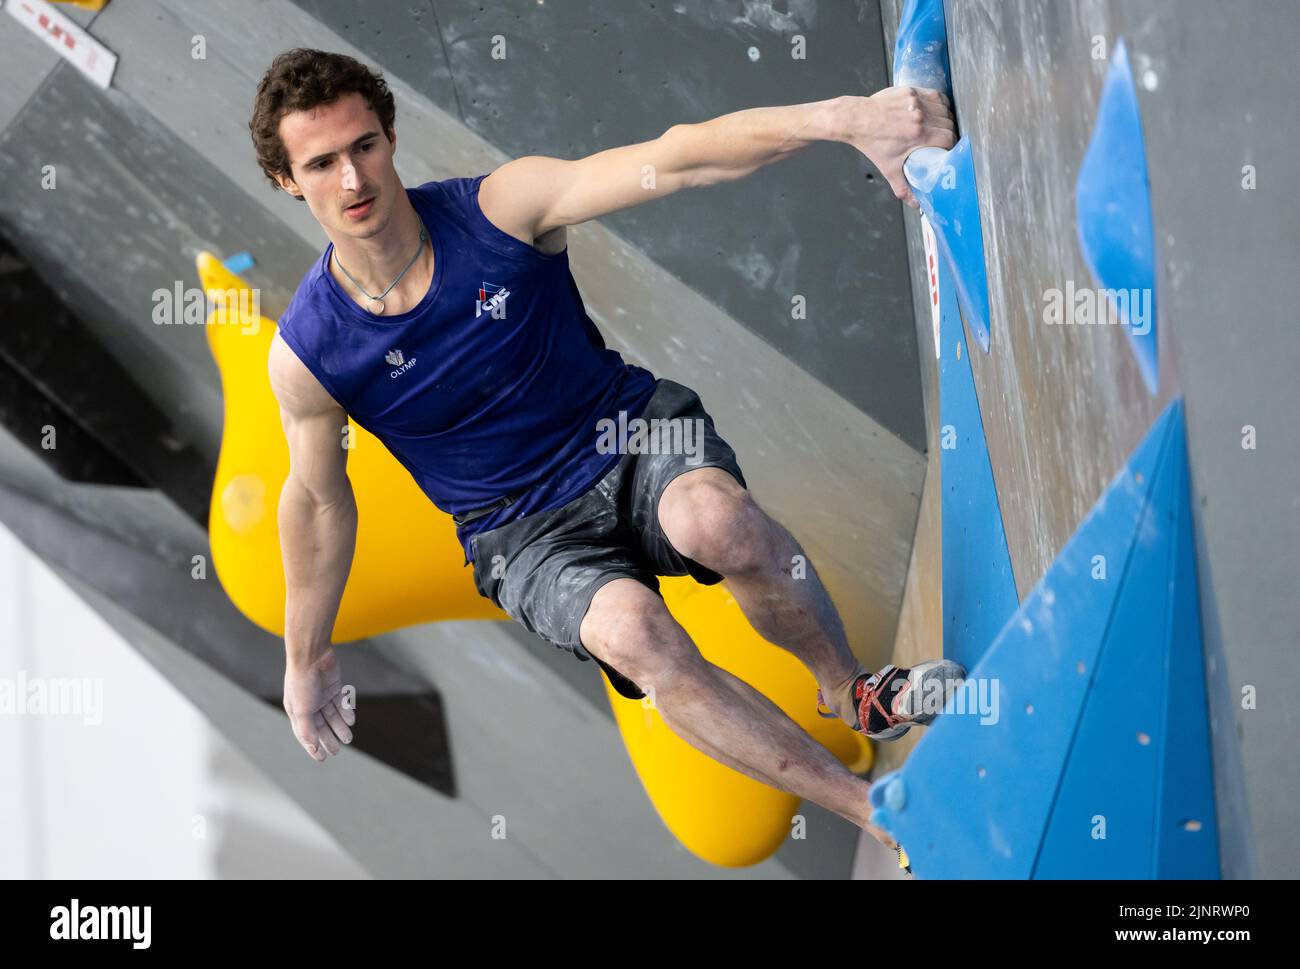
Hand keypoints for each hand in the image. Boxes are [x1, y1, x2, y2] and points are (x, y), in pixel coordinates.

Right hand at [283, 646, 353, 760]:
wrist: (312, 655)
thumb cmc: (302, 682)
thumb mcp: (302, 709)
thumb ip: (307, 730)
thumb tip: (313, 748)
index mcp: (297, 711)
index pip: (305, 733)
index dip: (312, 746)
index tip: (322, 758)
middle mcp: (309, 704)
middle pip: (320, 726)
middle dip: (328, 739)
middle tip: (337, 752)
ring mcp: (322, 695)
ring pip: (332, 715)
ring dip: (339, 727)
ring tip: (348, 739)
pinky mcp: (334, 686)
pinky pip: (340, 702)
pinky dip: (346, 711)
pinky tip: (351, 721)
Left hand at [842, 87, 955, 208]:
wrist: (856, 120)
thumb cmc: (872, 143)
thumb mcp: (889, 169)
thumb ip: (904, 188)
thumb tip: (917, 204)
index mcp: (918, 135)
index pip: (949, 138)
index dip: (949, 145)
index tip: (945, 150)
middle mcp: (920, 116)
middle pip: (948, 123)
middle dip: (947, 132)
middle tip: (940, 139)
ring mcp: (916, 102)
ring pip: (944, 108)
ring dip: (945, 117)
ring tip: (938, 125)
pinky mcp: (911, 91)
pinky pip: (935, 95)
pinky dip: (938, 103)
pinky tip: (934, 110)